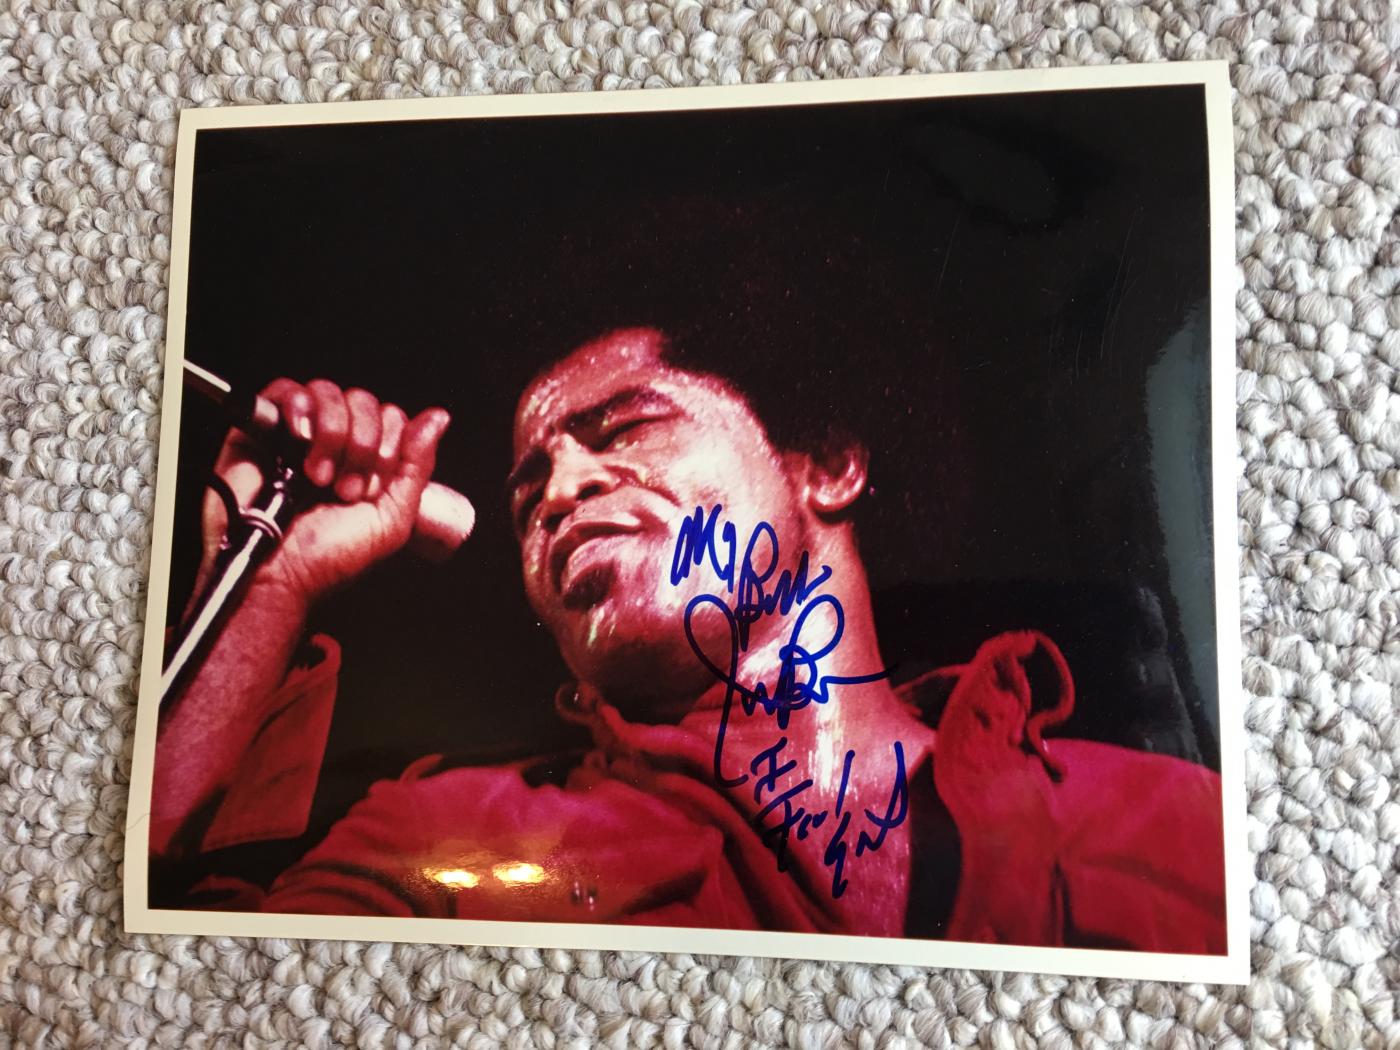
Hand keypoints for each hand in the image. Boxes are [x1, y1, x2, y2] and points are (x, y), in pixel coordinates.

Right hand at [197, 378, 450, 606]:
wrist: (278, 573)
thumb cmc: (330, 558)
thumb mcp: (392, 518)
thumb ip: (417, 465)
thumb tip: (439, 417)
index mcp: (367, 461)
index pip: (392, 418)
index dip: (388, 447)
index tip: (372, 488)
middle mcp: (335, 442)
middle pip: (364, 401)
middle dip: (362, 445)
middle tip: (345, 489)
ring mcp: (299, 433)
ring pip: (330, 392)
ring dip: (332, 434)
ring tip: (318, 477)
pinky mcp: (261, 428)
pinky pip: (286, 389)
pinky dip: (299, 407)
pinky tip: (299, 438)